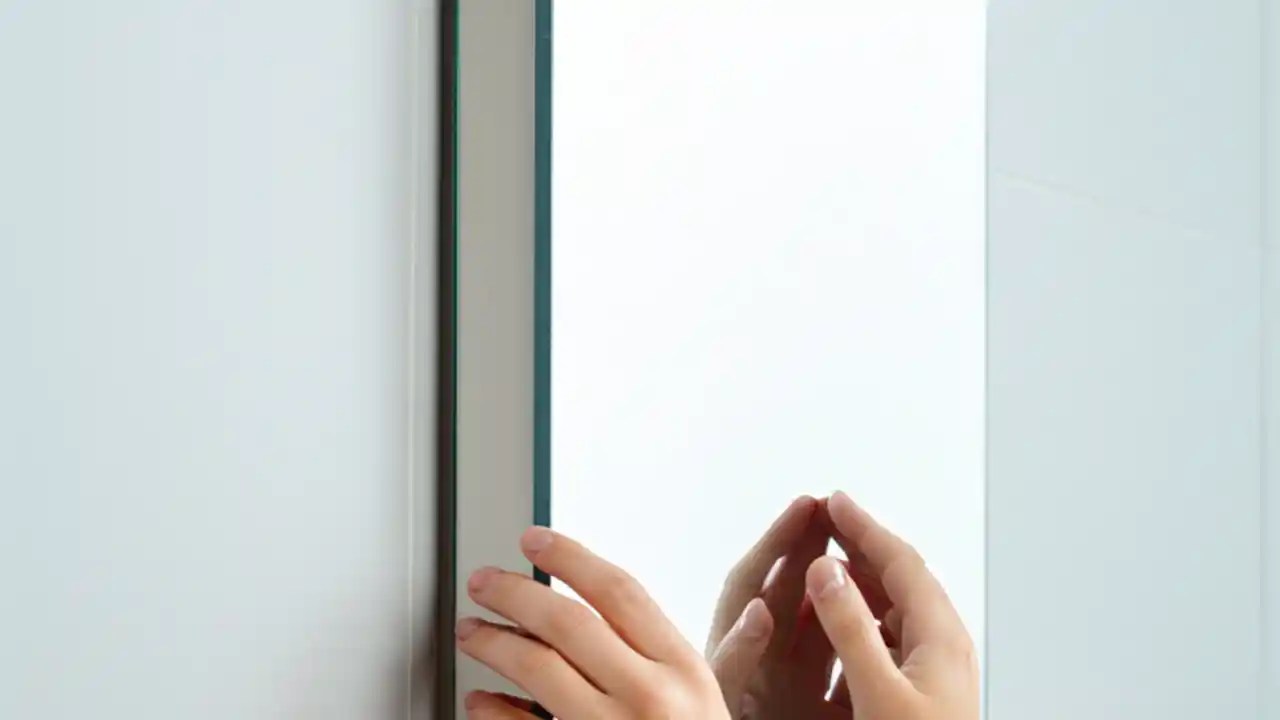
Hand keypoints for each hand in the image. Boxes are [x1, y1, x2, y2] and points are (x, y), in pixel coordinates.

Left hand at [457, 527, 731, 719]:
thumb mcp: (715, 706)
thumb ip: (704, 655)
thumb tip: (726, 606)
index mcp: (686, 672)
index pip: (620, 592)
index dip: (571, 558)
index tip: (535, 541)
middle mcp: (650, 699)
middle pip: (568, 623)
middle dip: (515, 594)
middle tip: (485, 582)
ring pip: (537, 668)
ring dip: (493, 643)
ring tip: (472, 632)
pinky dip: (492, 713)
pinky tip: (479, 701)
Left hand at [707, 497, 893, 718]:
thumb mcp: (720, 696)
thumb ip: (736, 657)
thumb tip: (759, 612)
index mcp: (731, 653)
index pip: (754, 582)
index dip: (778, 541)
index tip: (805, 503)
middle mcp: (761, 663)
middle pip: (789, 590)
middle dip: (811, 546)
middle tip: (839, 506)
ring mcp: (790, 684)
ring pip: (818, 622)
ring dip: (838, 584)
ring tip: (864, 547)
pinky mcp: (816, 707)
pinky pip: (839, 661)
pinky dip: (856, 633)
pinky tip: (881, 613)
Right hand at [808, 491, 978, 719]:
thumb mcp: (878, 694)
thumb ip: (851, 628)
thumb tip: (827, 570)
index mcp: (942, 639)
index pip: (901, 562)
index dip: (864, 528)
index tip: (833, 501)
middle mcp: (943, 648)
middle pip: (901, 578)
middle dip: (861, 545)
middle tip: (825, 518)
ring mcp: (935, 672)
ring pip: (895, 608)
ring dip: (860, 581)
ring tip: (826, 561)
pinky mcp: (922, 694)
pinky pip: (889, 637)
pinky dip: (860, 617)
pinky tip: (837, 623)